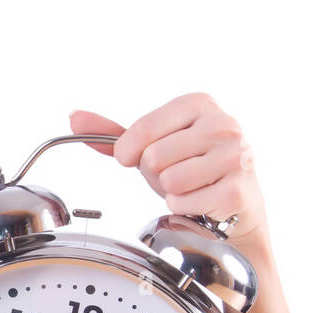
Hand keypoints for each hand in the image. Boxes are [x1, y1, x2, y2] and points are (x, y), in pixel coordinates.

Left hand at [69, 92, 268, 248]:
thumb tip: (74, 118)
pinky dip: (183, 208)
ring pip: (168, 181)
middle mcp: (223, 124)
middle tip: (176, 173)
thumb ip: (113, 133)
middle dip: (154, 174)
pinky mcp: (237, 189)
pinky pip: (182, 203)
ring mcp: (235, 156)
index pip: (143, 129)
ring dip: (170, 191)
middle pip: (153, 157)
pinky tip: (200, 200)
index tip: (136, 158)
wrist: (236, 203)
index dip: (128, 152)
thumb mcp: (153, 144)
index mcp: (198, 103)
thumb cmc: (192, 168)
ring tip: (189, 186)